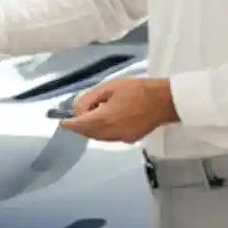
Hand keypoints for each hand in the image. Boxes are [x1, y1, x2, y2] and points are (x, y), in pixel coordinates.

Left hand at [58, 78, 178, 142]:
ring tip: (94, 114)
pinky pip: (110, 137)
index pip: (80, 125)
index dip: (69, 125)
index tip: (62, 123)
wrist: (165, 100)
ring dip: (91, 129)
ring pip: (99, 137)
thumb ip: (90, 99)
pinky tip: (107, 119)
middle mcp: (111, 133)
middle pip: (88, 133)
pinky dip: (103, 131)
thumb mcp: (110, 87)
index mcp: (104, 119)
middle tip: (78, 114)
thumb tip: (79, 109)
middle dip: (81, 126)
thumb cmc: (137, 90)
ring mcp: (122, 138)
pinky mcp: (130, 139)